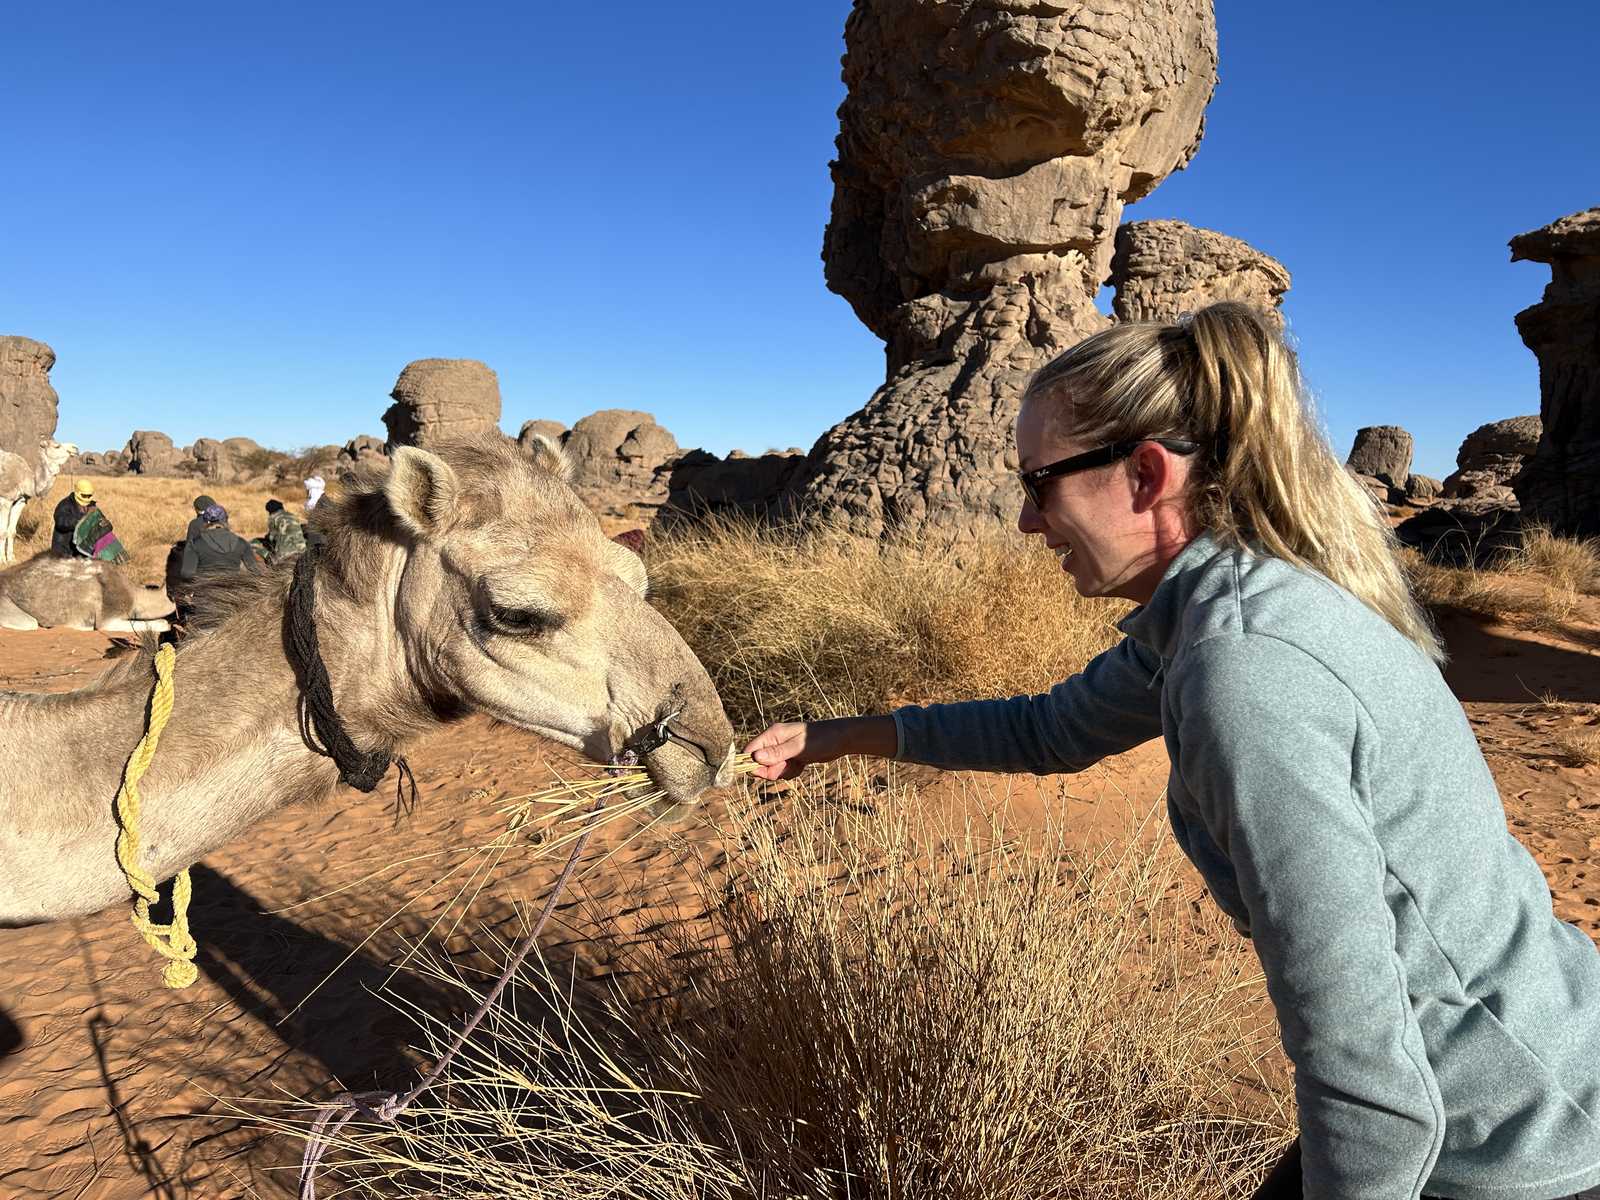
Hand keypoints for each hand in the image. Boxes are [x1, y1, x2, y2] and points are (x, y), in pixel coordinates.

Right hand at [743, 716, 897, 780]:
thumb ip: (777, 753)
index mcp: (772, 734)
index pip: (750, 750)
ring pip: (771, 769)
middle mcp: (774, 741)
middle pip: (759, 763)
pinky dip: (790, 772)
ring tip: (798, 764)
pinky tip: (802, 766)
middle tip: (788, 766)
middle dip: (772, 770)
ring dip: (783, 772)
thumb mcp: (798, 748)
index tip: (764, 773)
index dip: (752, 764)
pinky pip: (782, 771)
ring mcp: (782, 750)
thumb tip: (755, 758)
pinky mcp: (790, 757)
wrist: (840, 739)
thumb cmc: (821, 739)